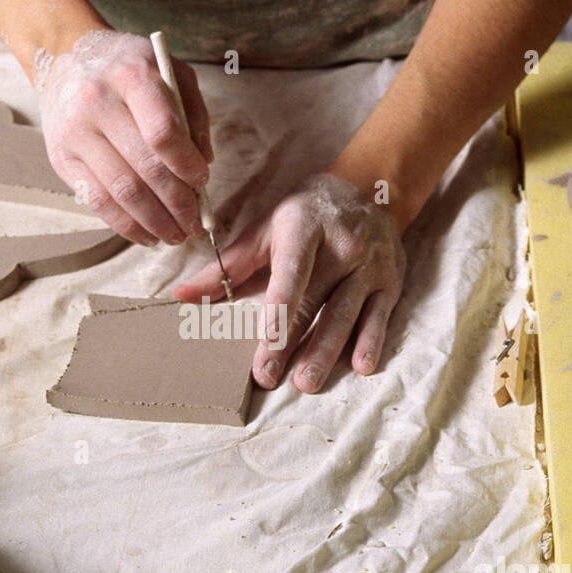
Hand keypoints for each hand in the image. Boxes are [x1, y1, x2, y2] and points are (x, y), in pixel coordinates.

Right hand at [38, 29, 213, 245]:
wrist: (67, 57)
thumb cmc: (127, 67)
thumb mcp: (169, 70)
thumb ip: (192, 112)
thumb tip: (204, 162)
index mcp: (131, 76)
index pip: (162, 131)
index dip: (186, 164)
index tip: (202, 182)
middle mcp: (97, 103)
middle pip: (144, 168)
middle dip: (177, 204)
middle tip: (195, 223)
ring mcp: (75, 133)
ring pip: (121, 192)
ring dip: (154, 222)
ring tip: (176, 235)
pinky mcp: (61, 158)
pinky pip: (96, 201)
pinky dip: (126, 225)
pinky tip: (147, 234)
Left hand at [174, 173, 405, 392]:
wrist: (368, 189)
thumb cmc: (305, 216)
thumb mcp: (266, 230)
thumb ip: (227, 266)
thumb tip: (181, 296)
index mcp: (304, 227)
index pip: (290, 275)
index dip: (277, 313)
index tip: (263, 345)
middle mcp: (342, 244)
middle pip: (314, 301)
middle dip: (291, 344)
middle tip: (268, 378)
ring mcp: (371, 264)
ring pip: (346, 314)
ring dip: (326, 351)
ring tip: (306, 382)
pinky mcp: (390, 281)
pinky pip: (379, 316)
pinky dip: (370, 342)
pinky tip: (359, 366)